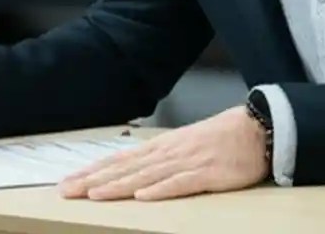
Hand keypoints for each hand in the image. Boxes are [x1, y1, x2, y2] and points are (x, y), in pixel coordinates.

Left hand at [59, 106, 268, 200]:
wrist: (257, 129)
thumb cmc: (221, 138)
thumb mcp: (185, 144)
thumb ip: (160, 157)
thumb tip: (132, 168)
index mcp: (162, 147)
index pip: (120, 160)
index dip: (93, 171)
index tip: (69, 180)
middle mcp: (169, 153)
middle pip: (125, 168)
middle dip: (93, 180)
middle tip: (66, 190)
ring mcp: (187, 162)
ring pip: (145, 176)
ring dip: (118, 185)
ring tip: (94, 194)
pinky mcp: (208, 173)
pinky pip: (181, 183)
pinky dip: (161, 189)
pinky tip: (143, 196)